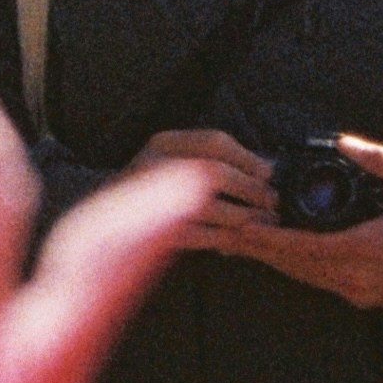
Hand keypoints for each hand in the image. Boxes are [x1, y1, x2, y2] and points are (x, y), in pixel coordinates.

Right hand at [134, 127, 287, 263]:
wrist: (110, 217)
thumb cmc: (154, 186)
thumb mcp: (177, 159)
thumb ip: (213, 159)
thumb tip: (264, 170)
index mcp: (165, 143)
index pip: (213, 142)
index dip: (246, 158)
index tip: (268, 172)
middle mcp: (156, 165)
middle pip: (212, 173)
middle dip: (248, 188)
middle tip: (272, 200)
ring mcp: (152, 199)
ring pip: (207, 207)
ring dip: (242, 216)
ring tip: (263, 221)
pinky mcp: (157, 230)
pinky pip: (199, 236)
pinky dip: (223, 238)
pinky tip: (237, 240)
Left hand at [226, 139, 382, 313]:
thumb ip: (379, 160)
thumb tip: (343, 141)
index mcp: (367, 247)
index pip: (306, 247)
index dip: (272, 239)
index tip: (246, 226)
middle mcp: (358, 276)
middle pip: (297, 266)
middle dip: (262, 251)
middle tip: (231, 234)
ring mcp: (360, 292)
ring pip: (307, 278)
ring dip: (276, 262)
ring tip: (247, 245)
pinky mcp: (364, 299)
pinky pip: (322, 283)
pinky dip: (298, 269)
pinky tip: (283, 256)